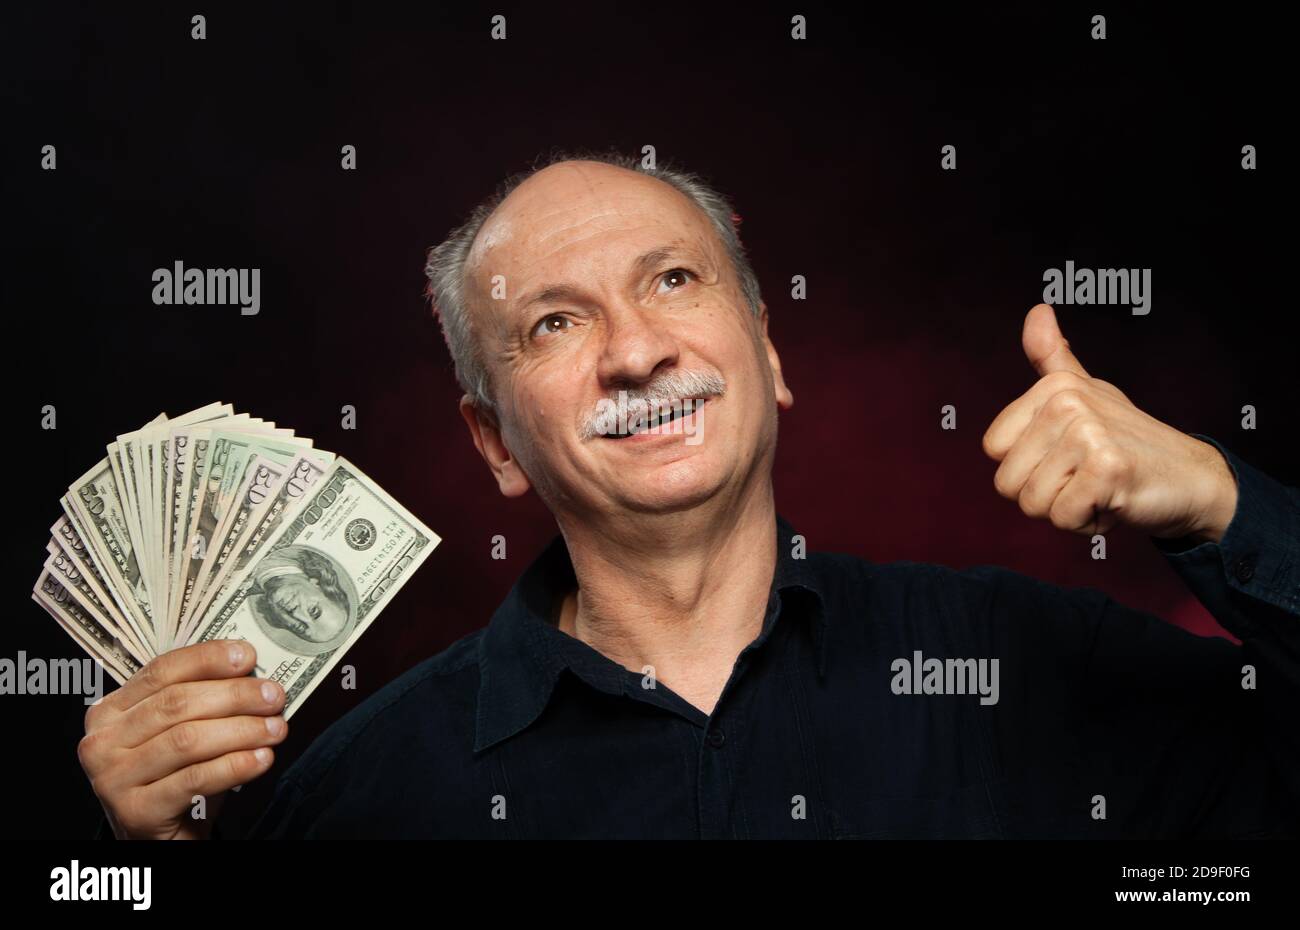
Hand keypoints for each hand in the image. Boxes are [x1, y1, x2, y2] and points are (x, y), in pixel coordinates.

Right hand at [78, 640, 287, 839]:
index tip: (248, 656)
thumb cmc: (176, 778)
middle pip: (177, 704)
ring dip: (241, 731)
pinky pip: (194, 779)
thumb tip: (254, 675)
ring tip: (276, 729)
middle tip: (274, 697)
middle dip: (234, 696)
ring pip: (187, 740)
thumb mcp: (182, 732)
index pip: (161, 671)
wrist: (163, 839)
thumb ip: (204, 701)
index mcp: (109, 711)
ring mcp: (112, 779)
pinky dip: (234, 765)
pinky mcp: (135, 812)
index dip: (207, 659)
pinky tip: (261, 759)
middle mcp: (102, 742)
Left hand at [981, 304, 1237, 542]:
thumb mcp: (1084, 392)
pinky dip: (1088, 522)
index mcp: (1053, 387)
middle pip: (1008, 482)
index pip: (993, 450)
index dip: (1025, 466)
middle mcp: (1067, 403)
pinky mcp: (1106, 469)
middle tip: (1084, 477)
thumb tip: (1037, 309)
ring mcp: (1088, 434)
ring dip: (1066, 509)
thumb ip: (1052, 357)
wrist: (1190, 477)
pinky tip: (1113, 501)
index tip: (1064, 457)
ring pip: (1033, 504)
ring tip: (1098, 487)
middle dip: (1044, 493)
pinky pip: (1063, 518)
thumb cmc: (1128, 438)